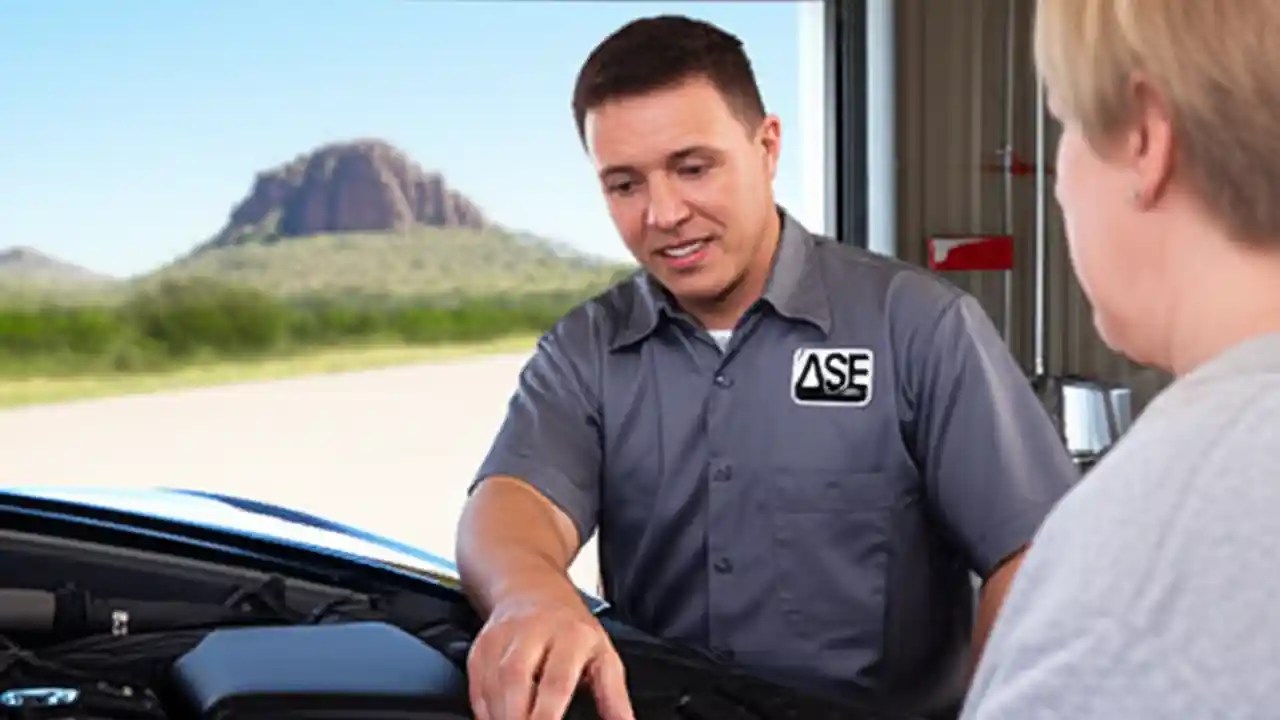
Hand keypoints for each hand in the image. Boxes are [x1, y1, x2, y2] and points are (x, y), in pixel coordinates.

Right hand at [467, 592, 634, 719]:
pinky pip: (476, 682)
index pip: (556, 681)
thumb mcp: (603, 654)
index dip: (548, 714)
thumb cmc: (572, 629)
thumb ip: (613, 695)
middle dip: (515, 716)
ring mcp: (504, 636)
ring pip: (492, 681)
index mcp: (572, 635)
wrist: (531, 587)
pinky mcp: (482, 645)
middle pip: (516, 679)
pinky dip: (483, 708)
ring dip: (498, 715)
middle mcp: (534, 631)